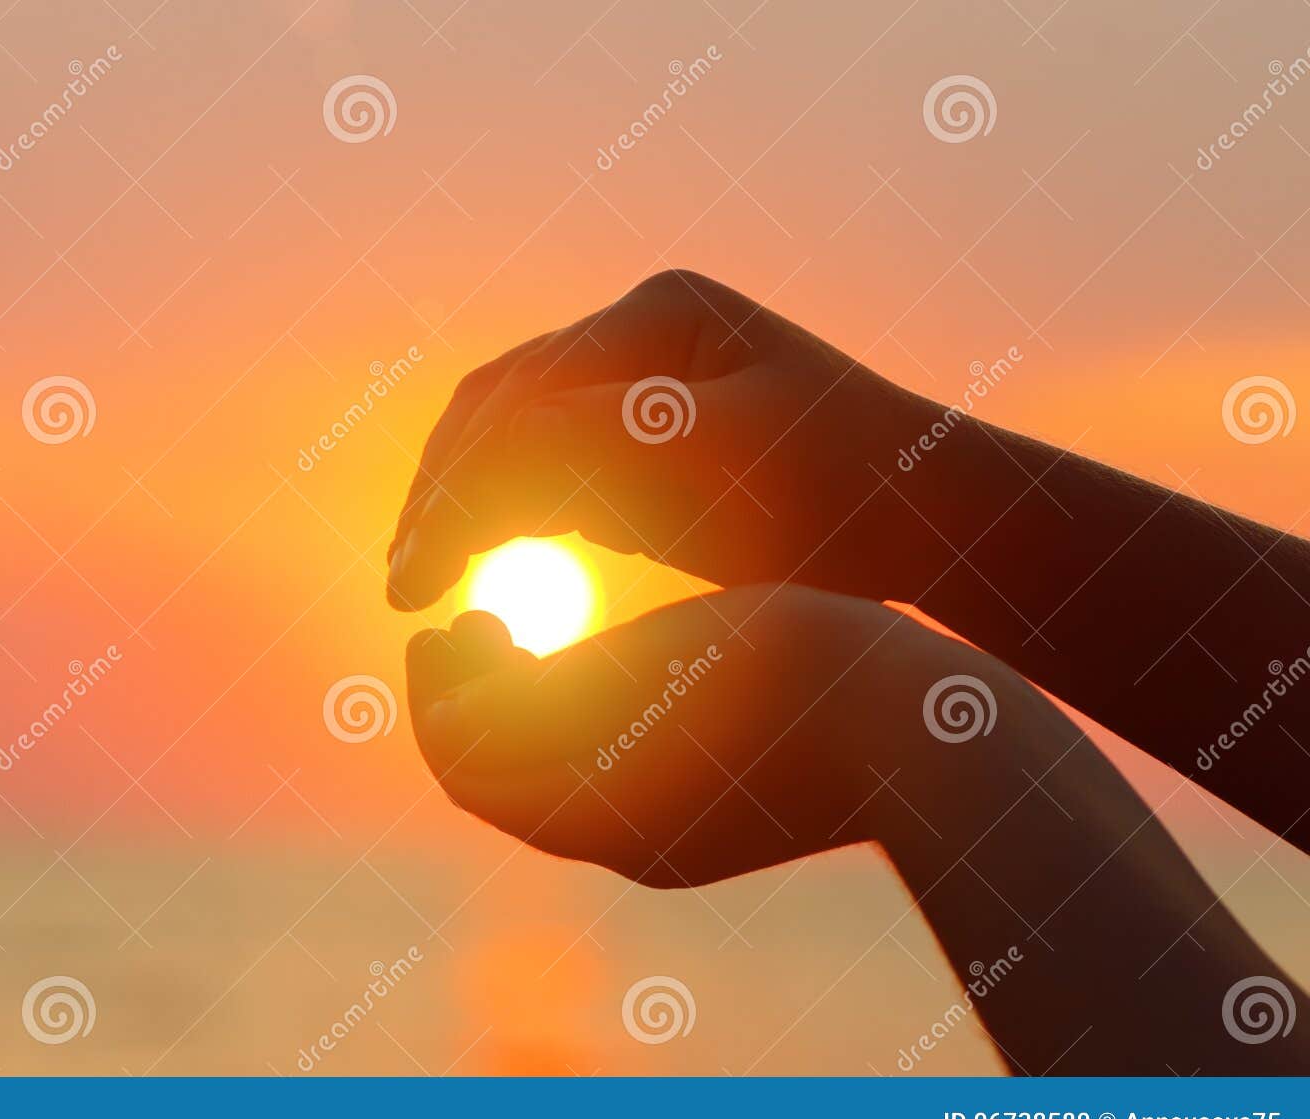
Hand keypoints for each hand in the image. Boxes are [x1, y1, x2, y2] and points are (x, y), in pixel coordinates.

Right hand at [386, 269, 940, 610]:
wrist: (933, 517)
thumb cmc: (845, 498)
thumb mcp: (717, 470)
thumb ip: (590, 449)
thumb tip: (471, 464)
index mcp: (660, 313)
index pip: (521, 402)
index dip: (456, 490)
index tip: (416, 578)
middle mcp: (643, 328)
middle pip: (502, 405)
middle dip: (443, 494)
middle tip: (404, 584)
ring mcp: (645, 374)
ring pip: (515, 433)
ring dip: (463, 503)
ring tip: (422, 579)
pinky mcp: (650, 426)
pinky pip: (554, 463)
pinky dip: (508, 510)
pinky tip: (481, 561)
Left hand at [406, 587, 944, 886]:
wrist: (925, 730)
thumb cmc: (785, 674)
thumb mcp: (644, 665)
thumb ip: (534, 694)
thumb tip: (446, 712)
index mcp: (600, 815)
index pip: (468, 772)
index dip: (435, 698)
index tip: (443, 621)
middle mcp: (627, 848)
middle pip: (510, 787)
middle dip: (473, 706)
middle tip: (473, 623)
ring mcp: (675, 845)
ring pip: (562, 787)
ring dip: (526, 718)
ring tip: (528, 635)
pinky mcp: (716, 830)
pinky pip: (618, 788)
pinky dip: (584, 734)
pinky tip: (610, 668)